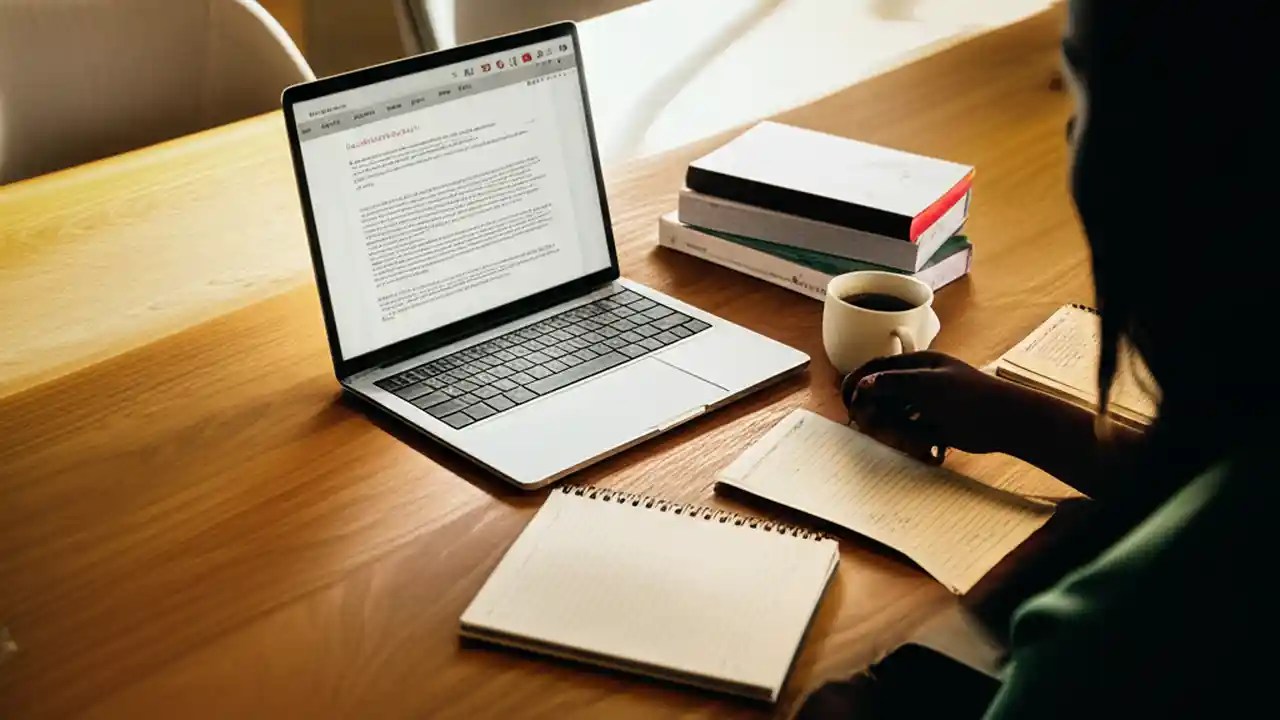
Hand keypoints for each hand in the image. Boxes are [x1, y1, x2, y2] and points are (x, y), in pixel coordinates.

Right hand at [842, 351, 1021, 462]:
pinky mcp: (934, 424)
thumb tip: (862, 384)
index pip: (878, 367)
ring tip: (901, 434)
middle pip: (883, 393)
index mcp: (918, 364)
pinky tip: (921, 442)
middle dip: (874, 407)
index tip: (846, 399)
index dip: (858, 381)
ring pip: (894, 413)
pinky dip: (908, 436)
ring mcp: (926, 403)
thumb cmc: (968, 396)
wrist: (1005, 421)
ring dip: (891, 424)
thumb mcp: (927, 384)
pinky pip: (909, 429)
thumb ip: (892, 382)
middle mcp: (919, 381)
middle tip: (867, 423)